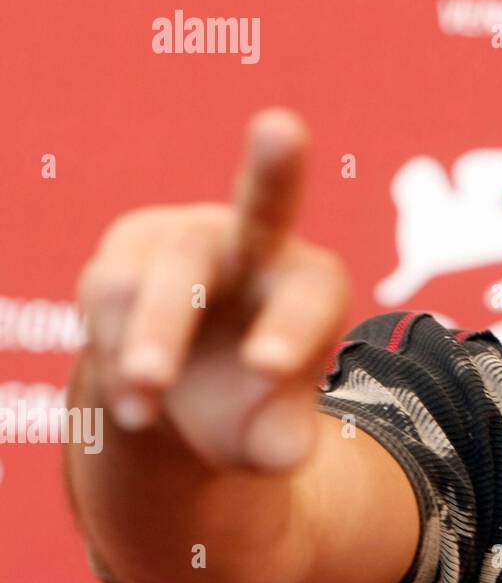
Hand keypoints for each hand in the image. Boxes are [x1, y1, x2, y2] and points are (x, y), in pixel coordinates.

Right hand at [76, 108, 350, 471]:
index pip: (311, 298)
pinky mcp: (126, 252)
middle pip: (265, 202)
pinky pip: (109, 296)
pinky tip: (136, 401)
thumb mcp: (266, 437)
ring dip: (150, 340)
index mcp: (311, 286)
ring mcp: (188, 242)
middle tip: (283, 128)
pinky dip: (111, 351)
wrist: (178, 390)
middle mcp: (258, 246)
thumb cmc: (243, 404)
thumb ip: (278, 443)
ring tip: (146, 404)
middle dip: (274, 167)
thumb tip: (285, 453)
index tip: (269, 368)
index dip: (291, 331)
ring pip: (165, 274)